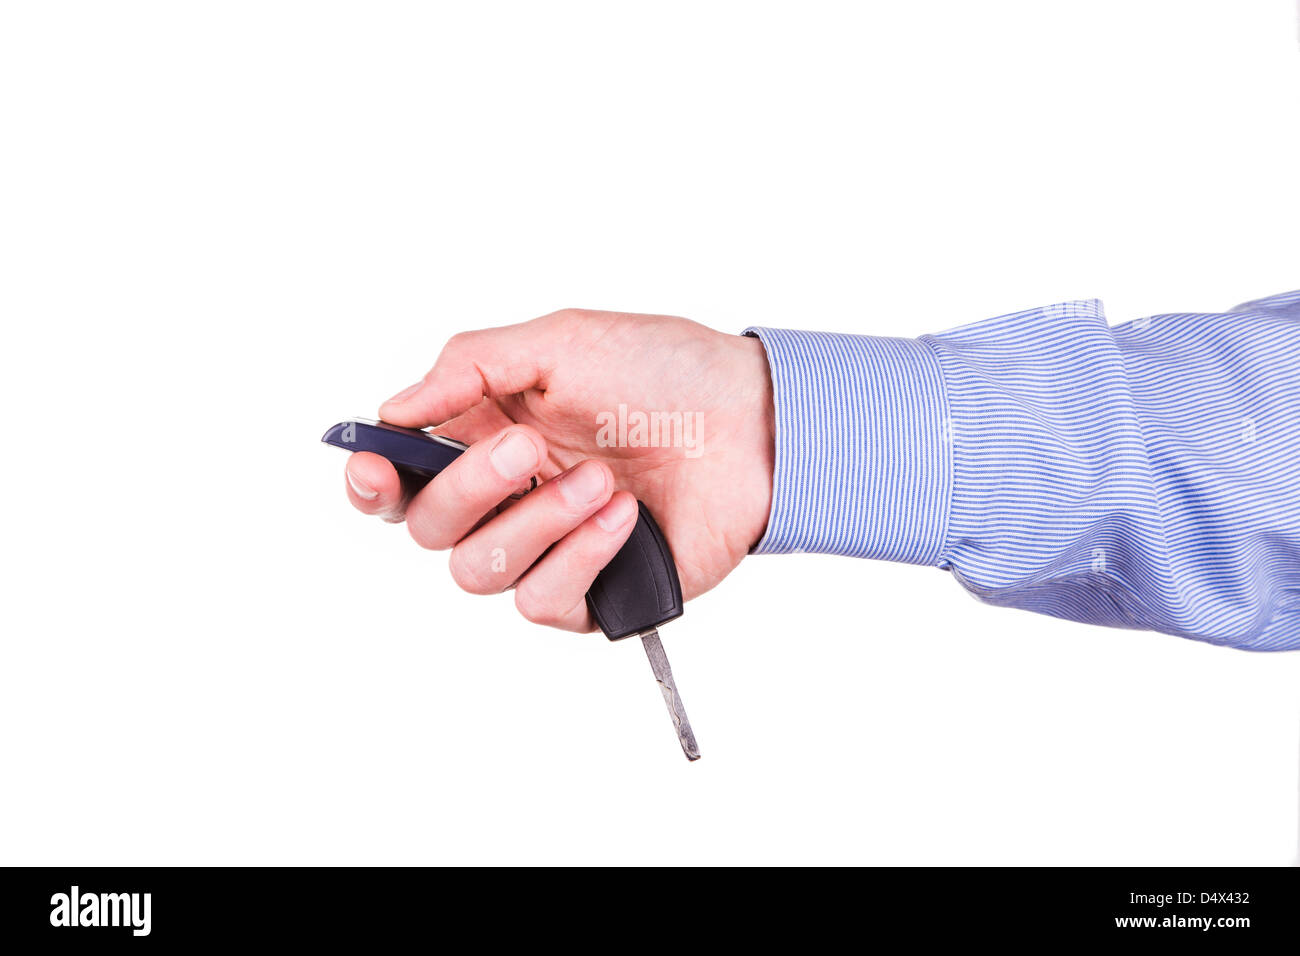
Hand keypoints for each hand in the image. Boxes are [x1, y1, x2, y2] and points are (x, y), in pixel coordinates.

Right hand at [343, 308, 774, 631]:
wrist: (753, 424)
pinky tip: (623, 518)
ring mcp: (550, 546)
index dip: (372, 481)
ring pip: (477, 573)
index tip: (373, 468)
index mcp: (487, 434)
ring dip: (536, 521)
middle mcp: (509, 496)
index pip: (402, 478)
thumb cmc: (665, 371)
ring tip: (602, 480)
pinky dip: (579, 557)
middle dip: (470, 488)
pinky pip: (542, 601)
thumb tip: (393, 410)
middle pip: (429, 527)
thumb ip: (468, 368)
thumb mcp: (560, 342)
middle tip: (527, 448)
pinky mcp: (593, 592)